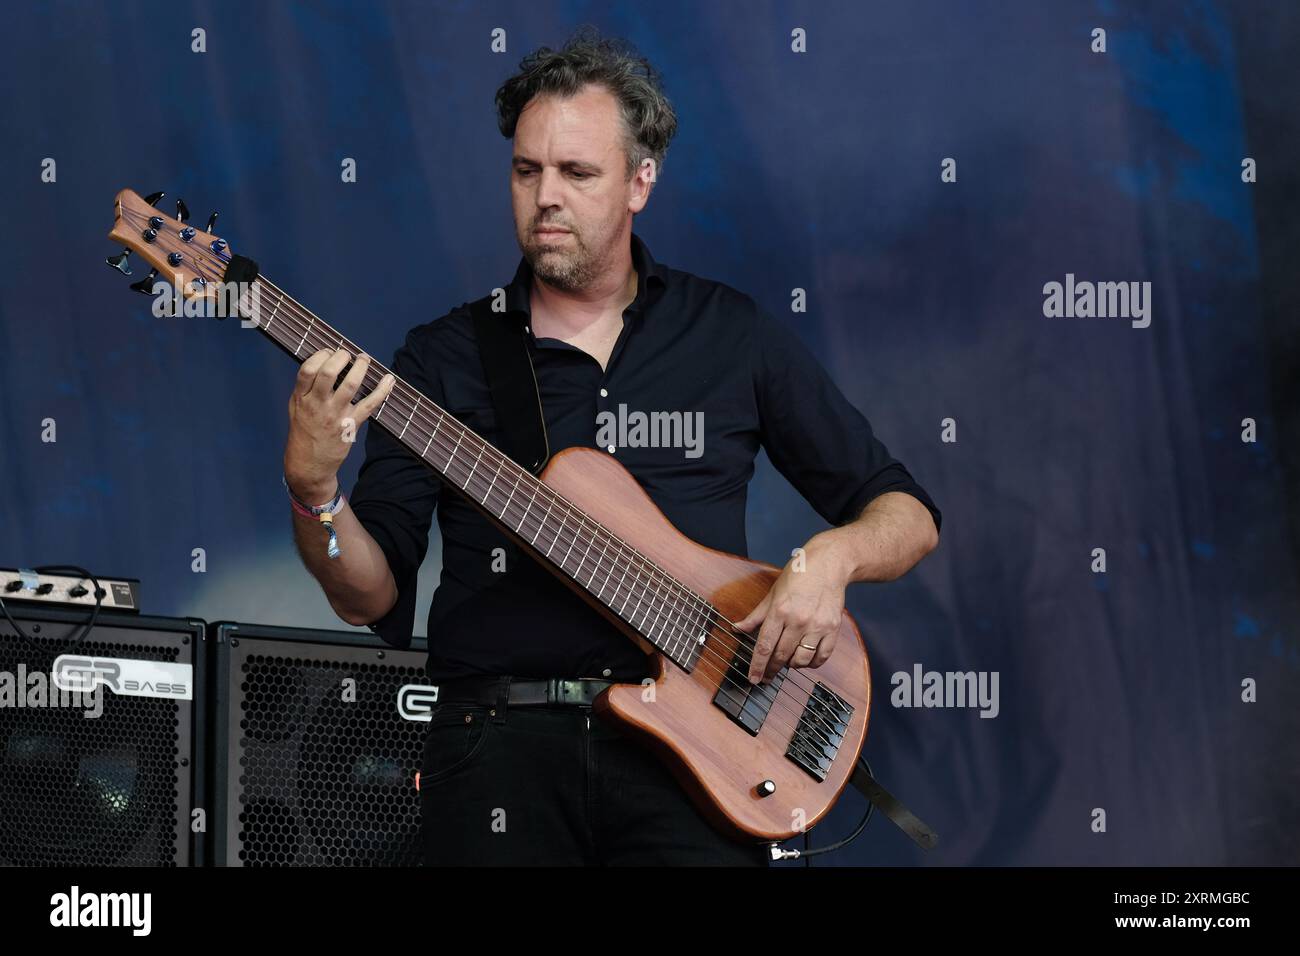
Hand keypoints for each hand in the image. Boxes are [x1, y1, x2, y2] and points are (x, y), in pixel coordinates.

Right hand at [284, 348, 394, 500]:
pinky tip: (389, 380)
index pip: (308, 369)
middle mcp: (317, 405)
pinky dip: (382, 390)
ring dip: (361, 367)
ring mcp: (335, 415)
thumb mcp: (295, 409)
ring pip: (351, 384)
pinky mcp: (351, 425)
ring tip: (364, 360)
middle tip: (347, 354)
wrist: (309, 465)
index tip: (328, 351)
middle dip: (341, 357)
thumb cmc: (303, 434)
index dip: (320, 355)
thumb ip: (305, 388)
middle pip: (329, 372)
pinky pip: (370, 404)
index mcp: (301, 398)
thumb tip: (320, 364)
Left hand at [735, 536, 849, 682]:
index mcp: (779, 610)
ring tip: (787, 661)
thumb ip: (756, 615)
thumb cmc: (799, 575)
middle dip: (772, 670)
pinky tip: (805, 660)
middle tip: (767, 676)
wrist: (828, 564)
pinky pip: (821, 657)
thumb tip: (737, 628)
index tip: (753, 678)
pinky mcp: (832, 628)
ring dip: (791, 665)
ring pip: (801, 660)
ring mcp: (817, 626)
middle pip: (781, 655)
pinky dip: (812, 663)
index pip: (764, 646)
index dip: (757, 666)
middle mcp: (798, 620)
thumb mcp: (772, 593)